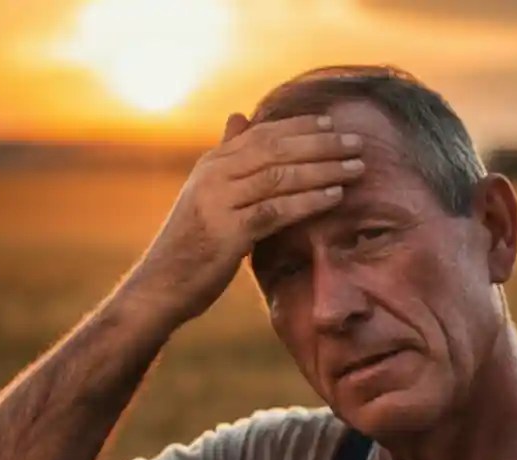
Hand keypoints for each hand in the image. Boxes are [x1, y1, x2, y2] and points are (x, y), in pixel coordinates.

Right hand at [135, 112, 364, 322]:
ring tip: (356, 167)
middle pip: (275, 149)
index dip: (299, 126)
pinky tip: (335, 197)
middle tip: (356, 141)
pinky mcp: (227, 234)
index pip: (262, 133)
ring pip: (279, 176)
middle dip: (320, 143)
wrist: (160, 285)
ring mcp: (218, 203)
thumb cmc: (191, 242)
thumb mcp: (206, 192)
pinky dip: (308, 202)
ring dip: (323, 169)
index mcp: (211, 163)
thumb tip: (240, 116)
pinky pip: (276, 211)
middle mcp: (213, 176)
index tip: (332, 123)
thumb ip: (228, 157)